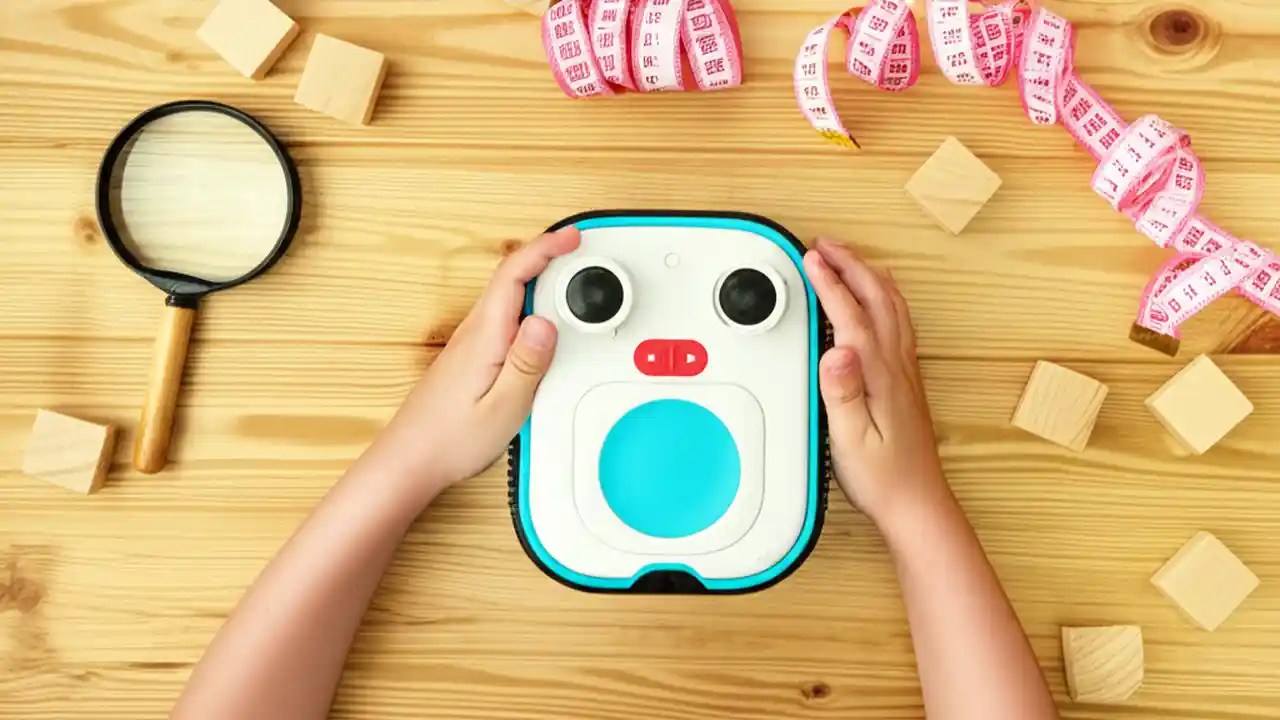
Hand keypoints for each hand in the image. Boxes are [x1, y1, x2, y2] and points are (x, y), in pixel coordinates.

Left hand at [365, 227, 580, 500]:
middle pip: (512, 278)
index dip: (545, 248)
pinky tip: (540, 325)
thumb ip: (528, 363)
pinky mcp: (470, 357)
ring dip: (539, 284)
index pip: (514, 273)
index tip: (571, 237)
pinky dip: (528, 309)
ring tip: (570, 288)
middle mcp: (474, 332)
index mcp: (484, 336)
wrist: (410, 459)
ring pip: (508, 297)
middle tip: (580, 256)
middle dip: (548, 259)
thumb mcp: (503, 407)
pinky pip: (503, 318)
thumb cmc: (450, 439)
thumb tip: (547, 322)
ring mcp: (470, 342)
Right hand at [803, 238, 948, 529]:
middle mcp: (896, 365)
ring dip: (868, 274)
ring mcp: (905, 370)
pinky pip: (897, 322)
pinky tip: (876, 298)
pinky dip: (882, 296)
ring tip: (847, 257)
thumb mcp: (851, 439)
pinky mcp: (906, 380)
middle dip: (850, 264)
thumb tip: (835, 351)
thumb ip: (842, 393)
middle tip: (825, 244)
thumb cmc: (882, 477)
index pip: (850, 315)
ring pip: (891, 305)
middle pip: (876, 298)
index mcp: (878, 374)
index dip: (829, 282)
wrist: (917, 504)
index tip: (810, 258)